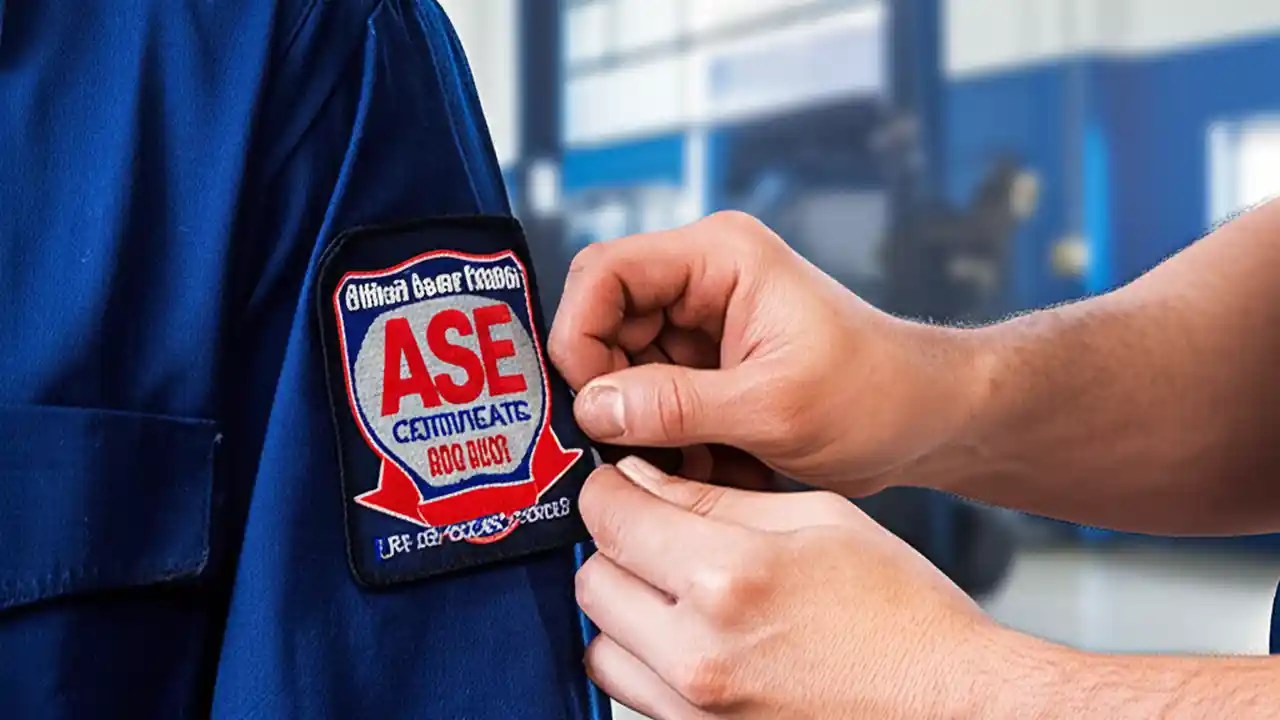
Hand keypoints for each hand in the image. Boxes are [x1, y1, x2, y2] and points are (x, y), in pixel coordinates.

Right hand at [549, 211, 985, 495]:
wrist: (930, 421)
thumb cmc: (875, 394)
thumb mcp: (770, 406)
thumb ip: (673, 406)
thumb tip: (590, 408)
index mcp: (718, 258)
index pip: (605, 271)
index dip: (578, 331)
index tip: (583, 399)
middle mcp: (701, 281)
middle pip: (604, 323)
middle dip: (608, 392)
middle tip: (622, 451)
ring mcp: (702, 325)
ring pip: (623, 371)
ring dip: (641, 428)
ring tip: (685, 468)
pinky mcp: (708, 368)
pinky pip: (653, 401)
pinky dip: (666, 443)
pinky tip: (708, 470)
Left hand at [576, 456, 1006, 718]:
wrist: (953, 709)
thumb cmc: (906, 615)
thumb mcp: (819, 520)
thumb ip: (715, 499)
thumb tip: (643, 479)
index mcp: (728, 578)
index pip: (609, 517)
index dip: (610, 489)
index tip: (623, 484)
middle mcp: (697, 654)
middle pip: (594, 580)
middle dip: (617, 547)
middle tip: (658, 536)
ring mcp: (695, 713)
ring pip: (602, 645)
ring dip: (626, 612)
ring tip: (681, 597)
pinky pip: (635, 696)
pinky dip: (648, 664)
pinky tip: (699, 643)